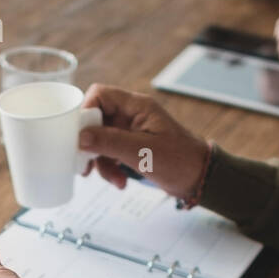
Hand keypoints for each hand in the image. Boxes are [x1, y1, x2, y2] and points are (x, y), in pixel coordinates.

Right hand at [79, 84, 209, 200]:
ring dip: (101, 162)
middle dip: (90, 144)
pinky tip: (120, 182)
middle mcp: (132, 115)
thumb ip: (109, 142)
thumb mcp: (141, 152)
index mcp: (137, 106)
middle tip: (85, 164)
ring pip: (101, 140)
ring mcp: (131, 132)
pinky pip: (110, 153)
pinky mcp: (132, 148)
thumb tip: (80, 137)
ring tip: (114, 180)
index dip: (85, 112)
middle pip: (96, 119)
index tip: (78, 136)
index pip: (100, 95)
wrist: (200, 179)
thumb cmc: (179, 161)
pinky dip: (111, 169)